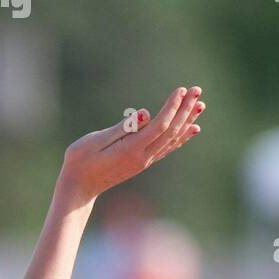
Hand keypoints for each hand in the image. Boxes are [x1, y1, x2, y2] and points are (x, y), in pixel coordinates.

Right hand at [57, 86, 204, 205]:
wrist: (78, 189)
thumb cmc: (79, 162)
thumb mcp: (93, 141)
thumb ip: (120, 128)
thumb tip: (144, 114)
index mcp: (130, 150)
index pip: (159, 126)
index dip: (172, 107)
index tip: (181, 90)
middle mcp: (141, 157)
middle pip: (171, 131)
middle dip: (185, 109)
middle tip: (197, 90)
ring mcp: (143, 162)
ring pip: (172, 139)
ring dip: (187, 120)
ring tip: (200, 104)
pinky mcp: (142, 163)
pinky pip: (167, 148)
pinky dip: (182, 137)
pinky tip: (192, 128)